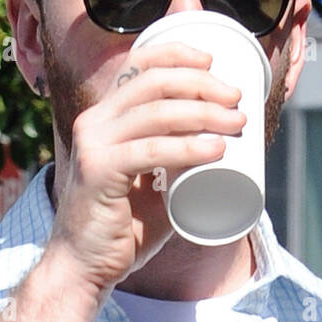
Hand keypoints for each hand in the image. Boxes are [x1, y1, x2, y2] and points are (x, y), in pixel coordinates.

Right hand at [48, 42, 244, 293]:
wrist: (84, 267)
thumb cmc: (122, 228)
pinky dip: (187, 148)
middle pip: (154, 82)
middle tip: (236, 100)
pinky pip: (150, 151)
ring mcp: (93, 145)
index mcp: (104, 117)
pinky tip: (215, 150)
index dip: (177, 54)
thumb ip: (175, 161)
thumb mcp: (152, 182)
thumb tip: (221, 144)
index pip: (139, 64)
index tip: (213, 63)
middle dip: (202, 83)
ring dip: (204, 113)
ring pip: (157, 112)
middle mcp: (94, 122)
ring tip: (236, 123)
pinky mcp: (98, 172)